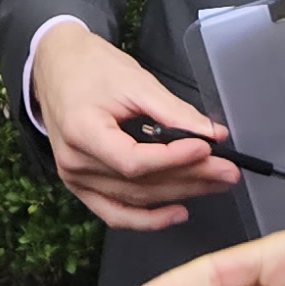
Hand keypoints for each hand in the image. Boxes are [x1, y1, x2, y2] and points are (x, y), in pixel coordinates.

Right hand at [29, 22, 239, 231]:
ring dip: (178, 194)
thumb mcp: (135, 80)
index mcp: (81, 131)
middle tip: (228, 171)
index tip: (207, 149)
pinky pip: (115, 212)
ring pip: (134, 199)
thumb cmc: (92, 67)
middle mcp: (74, 162)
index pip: (133, 161)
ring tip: (215, 184)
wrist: (56, 66)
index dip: (174, 159)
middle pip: (139, 184)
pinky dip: (147, 219)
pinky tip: (177, 212)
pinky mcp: (80, 185)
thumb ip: (173, 111)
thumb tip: (213, 134)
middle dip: (189, 178)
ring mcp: (75, 179)